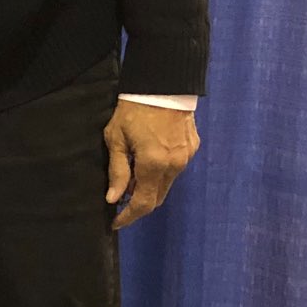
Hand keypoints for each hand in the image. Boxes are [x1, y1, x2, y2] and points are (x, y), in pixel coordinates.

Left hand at [104, 100, 199, 230]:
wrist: (162, 84)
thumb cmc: (133, 110)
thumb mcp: (116, 139)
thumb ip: (117, 171)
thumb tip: (114, 199)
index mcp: (154, 164)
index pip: (143, 203)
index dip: (129, 216)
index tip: (116, 222)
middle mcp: (175, 165)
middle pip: (157, 197)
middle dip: (139, 204)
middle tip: (120, 203)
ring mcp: (186, 157)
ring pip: (167, 184)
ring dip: (150, 188)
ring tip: (131, 180)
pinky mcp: (193, 147)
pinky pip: (175, 169)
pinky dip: (161, 174)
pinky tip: (147, 165)